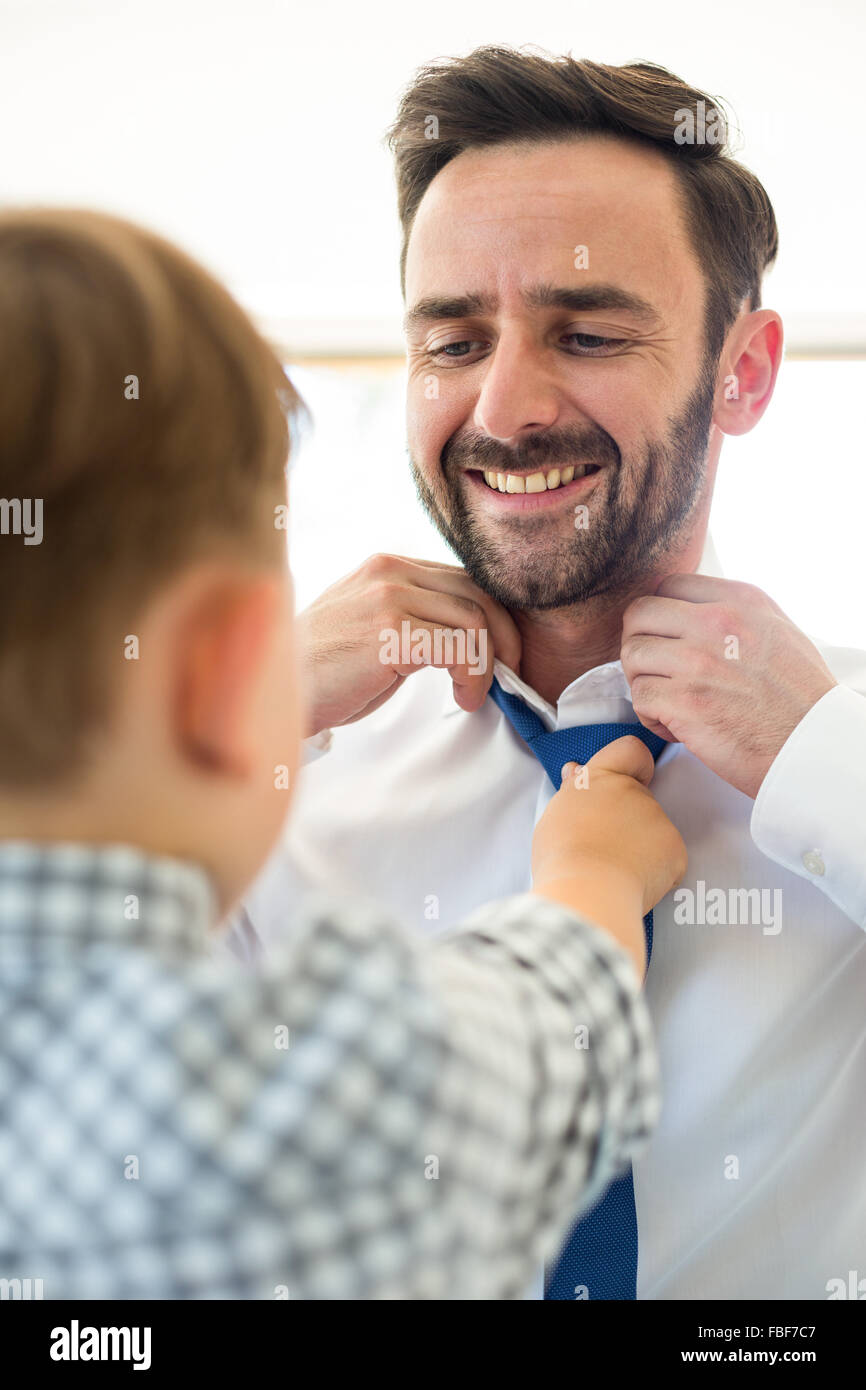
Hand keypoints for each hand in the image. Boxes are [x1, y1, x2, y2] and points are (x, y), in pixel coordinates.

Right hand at [296, 554, 520, 736]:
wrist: (277, 693)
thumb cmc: (322, 671)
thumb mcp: (370, 626)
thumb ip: (412, 615)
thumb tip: (468, 633)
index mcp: (386, 565)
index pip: (463, 578)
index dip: (494, 617)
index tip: (501, 653)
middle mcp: (390, 571)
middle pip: (478, 594)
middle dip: (504, 638)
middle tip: (507, 675)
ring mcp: (389, 599)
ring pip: (474, 621)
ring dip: (487, 665)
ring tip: (472, 694)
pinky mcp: (391, 633)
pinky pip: (460, 649)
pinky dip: (473, 676)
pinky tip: (461, 697)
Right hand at [531, 736, 687, 919]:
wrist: (586, 893)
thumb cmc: (562, 857)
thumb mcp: (556, 814)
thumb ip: (573, 791)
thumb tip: (576, 772)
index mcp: (601, 779)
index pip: (629, 750)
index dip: (631, 763)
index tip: (623, 781)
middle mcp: (633, 791)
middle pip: (638, 798)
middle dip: (626, 818)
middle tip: (602, 845)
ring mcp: (658, 818)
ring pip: (652, 830)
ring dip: (638, 846)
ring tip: (611, 868)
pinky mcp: (675, 848)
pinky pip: (667, 857)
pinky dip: (654, 870)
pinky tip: (631, 881)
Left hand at [621, 576, 836, 798]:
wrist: (812, 746)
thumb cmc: (800, 698)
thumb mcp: (777, 631)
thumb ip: (733, 615)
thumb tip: (691, 611)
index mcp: (739, 601)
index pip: (668, 586)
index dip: (660, 617)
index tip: (667, 640)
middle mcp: (716, 624)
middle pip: (639, 614)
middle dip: (640, 643)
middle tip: (656, 670)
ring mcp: (698, 661)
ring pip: (631, 654)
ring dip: (642, 681)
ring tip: (667, 701)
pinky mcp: (684, 701)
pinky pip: (639, 697)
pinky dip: (650, 716)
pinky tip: (676, 726)